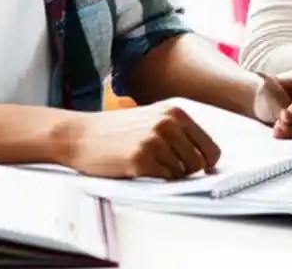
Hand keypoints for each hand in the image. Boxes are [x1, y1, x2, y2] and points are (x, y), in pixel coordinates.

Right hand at [61, 104, 220, 178]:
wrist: (80, 135)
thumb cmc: (116, 130)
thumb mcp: (152, 118)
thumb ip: (179, 132)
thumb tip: (207, 158)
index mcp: (175, 112)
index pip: (211, 147)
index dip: (206, 162)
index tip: (197, 169)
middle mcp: (169, 123)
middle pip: (200, 162)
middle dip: (187, 171)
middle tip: (166, 167)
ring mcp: (155, 140)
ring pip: (183, 173)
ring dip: (169, 174)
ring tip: (148, 164)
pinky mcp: (141, 159)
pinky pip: (164, 179)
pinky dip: (156, 179)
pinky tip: (139, 168)